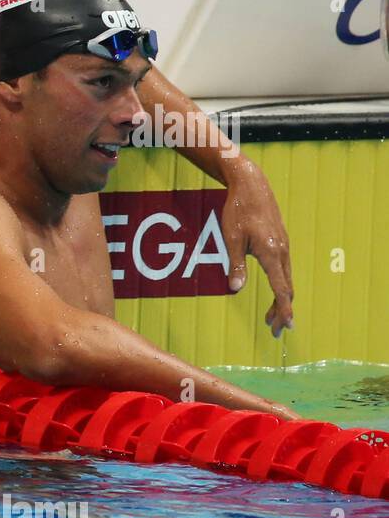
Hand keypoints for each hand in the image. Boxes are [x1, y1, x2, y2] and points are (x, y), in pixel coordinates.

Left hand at [222, 159, 293, 337]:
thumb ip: (235, 265)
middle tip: (275, 330)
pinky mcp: (280, 242)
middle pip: (287, 289)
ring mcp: (284, 246)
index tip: (285, 326)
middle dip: (282, 311)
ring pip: (287, 279)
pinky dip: (281, 285)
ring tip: (271, 317)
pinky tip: (274, 292)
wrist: (252, 186)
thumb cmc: (237, 212)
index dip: (283, 310)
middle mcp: (282, 251)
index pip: (281, 289)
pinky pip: (284, 269)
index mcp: (271, 253)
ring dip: (281, 299)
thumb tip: (236, 289)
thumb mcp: (231, 240)